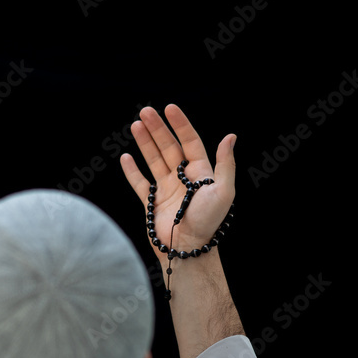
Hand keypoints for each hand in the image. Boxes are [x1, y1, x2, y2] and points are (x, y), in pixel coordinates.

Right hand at [119, 105, 235, 260]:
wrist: (187, 248)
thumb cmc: (207, 221)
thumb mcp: (223, 191)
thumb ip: (226, 163)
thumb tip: (231, 136)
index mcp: (200, 173)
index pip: (189, 141)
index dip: (180, 124)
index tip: (169, 108)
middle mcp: (183, 178)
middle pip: (169, 147)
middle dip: (157, 129)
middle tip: (145, 112)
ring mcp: (167, 190)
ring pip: (154, 160)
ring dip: (145, 143)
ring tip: (135, 125)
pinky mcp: (152, 203)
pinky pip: (140, 183)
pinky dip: (132, 171)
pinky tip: (126, 157)